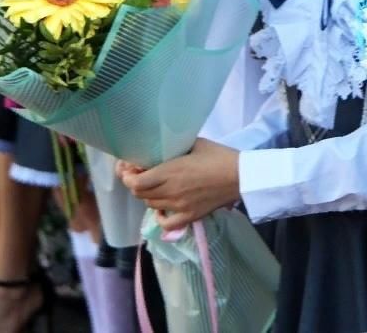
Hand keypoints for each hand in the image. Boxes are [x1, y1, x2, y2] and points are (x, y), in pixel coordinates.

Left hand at [118, 138, 240, 231]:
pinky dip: (160, 216)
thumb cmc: (218, 156)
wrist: (240, 176)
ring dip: (148, 195)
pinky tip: (163, 207)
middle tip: (141, 174)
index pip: (135, 183)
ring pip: (150, 205)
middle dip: (135, 184)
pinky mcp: (190, 216)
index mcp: (170, 171)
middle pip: (139, 194)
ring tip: (154, 186)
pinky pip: (166, 223)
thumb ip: (175, 146)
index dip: (127, 177)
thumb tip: (162, 146)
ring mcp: (179, 206)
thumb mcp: (194, 143)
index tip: (129, 168)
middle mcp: (171, 191)